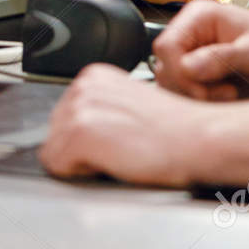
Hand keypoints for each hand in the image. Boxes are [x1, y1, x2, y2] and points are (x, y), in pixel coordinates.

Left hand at [40, 64, 204, 185]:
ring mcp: (80, 108)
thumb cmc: (172, 128)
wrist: (194, 137)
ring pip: (53, 151)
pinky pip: (58, 165)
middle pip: (54, 133)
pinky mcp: (81, 133)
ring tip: (116, 154)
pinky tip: (112, 161)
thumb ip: (99, 107)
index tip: (113, 137)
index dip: (85, 137)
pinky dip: (81, 172)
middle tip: (117, 148)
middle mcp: (83, 86)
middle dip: (78, 149)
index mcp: (94, 76)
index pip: (62, 117)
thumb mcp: (129, 103)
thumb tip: (75, 130)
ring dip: (81, 161)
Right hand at [151, 0, 248, 100]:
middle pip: (164, 67)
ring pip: (171, 84)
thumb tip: (187, 66)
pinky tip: (225, 97)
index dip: (181, 72)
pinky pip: (183, 93)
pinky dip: (200, 102)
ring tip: (228, 93)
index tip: (208, 88)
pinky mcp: (197, 73)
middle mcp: (190, 33)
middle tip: (225, 92)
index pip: (166, 47)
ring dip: (196, 97)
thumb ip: (222, 59)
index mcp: (199, 16)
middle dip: (190, 87)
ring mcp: (192, 53)